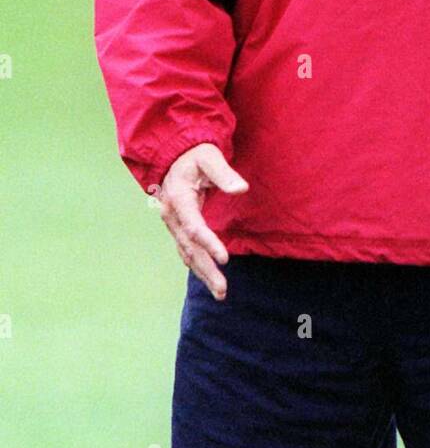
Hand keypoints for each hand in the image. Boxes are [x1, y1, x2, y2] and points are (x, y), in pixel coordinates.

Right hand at [156, 143, 247, 298]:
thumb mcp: (209, 157)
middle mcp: (171, 216)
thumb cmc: (194, 155)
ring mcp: (172, 224)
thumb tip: (241, 189)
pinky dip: (197, 265)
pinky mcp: (178, 227)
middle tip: (223, 290)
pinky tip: (208, 278)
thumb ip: (224, 173)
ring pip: (187, 253)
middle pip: (189, 248)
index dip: (209, 243)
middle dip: (206, 269)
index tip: (225, 259)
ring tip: (220, 293)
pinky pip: (187, 250)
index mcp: (178, 199)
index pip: (194, 227)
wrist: (174, 155)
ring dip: (202, 273)